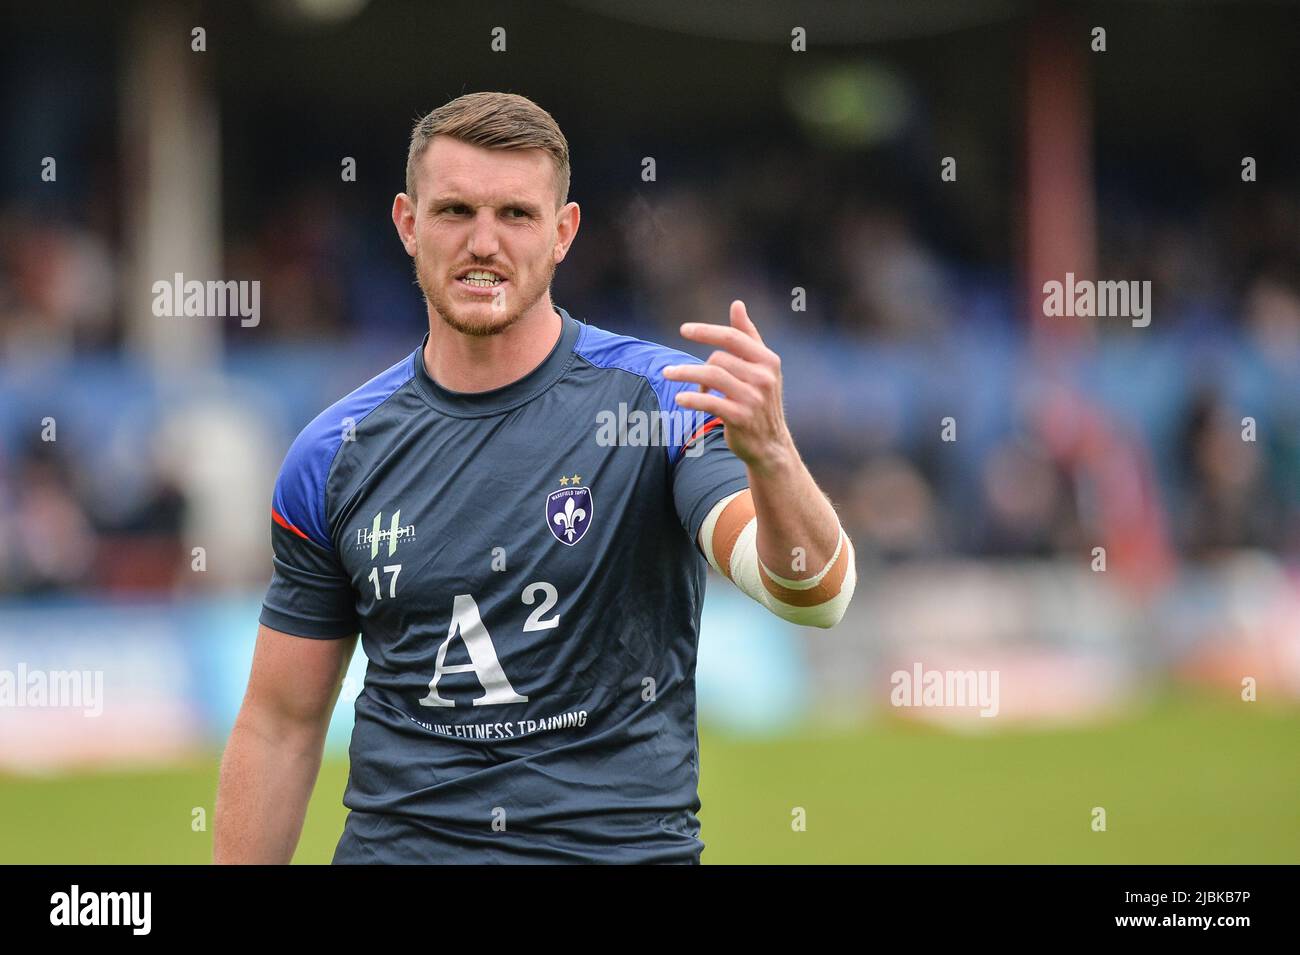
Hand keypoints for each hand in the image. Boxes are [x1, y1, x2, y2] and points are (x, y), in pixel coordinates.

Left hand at [663, 300, 794, 474]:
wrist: (770, 444)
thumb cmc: (760, 400)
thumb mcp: (760, 367)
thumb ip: (748, 336)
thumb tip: (737, 304)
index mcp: (768, 360)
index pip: (733, 337)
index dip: (707, 331)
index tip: (683, 330)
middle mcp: (764, 377)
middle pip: (719, 358)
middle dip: (695, 364)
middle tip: (676, 372)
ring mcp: (753, 398)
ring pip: (712, 376)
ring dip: (685, 374)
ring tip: (667, 374)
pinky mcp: (741, 417)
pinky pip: (710, 402)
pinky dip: (692, 398)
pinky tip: (679, 398)